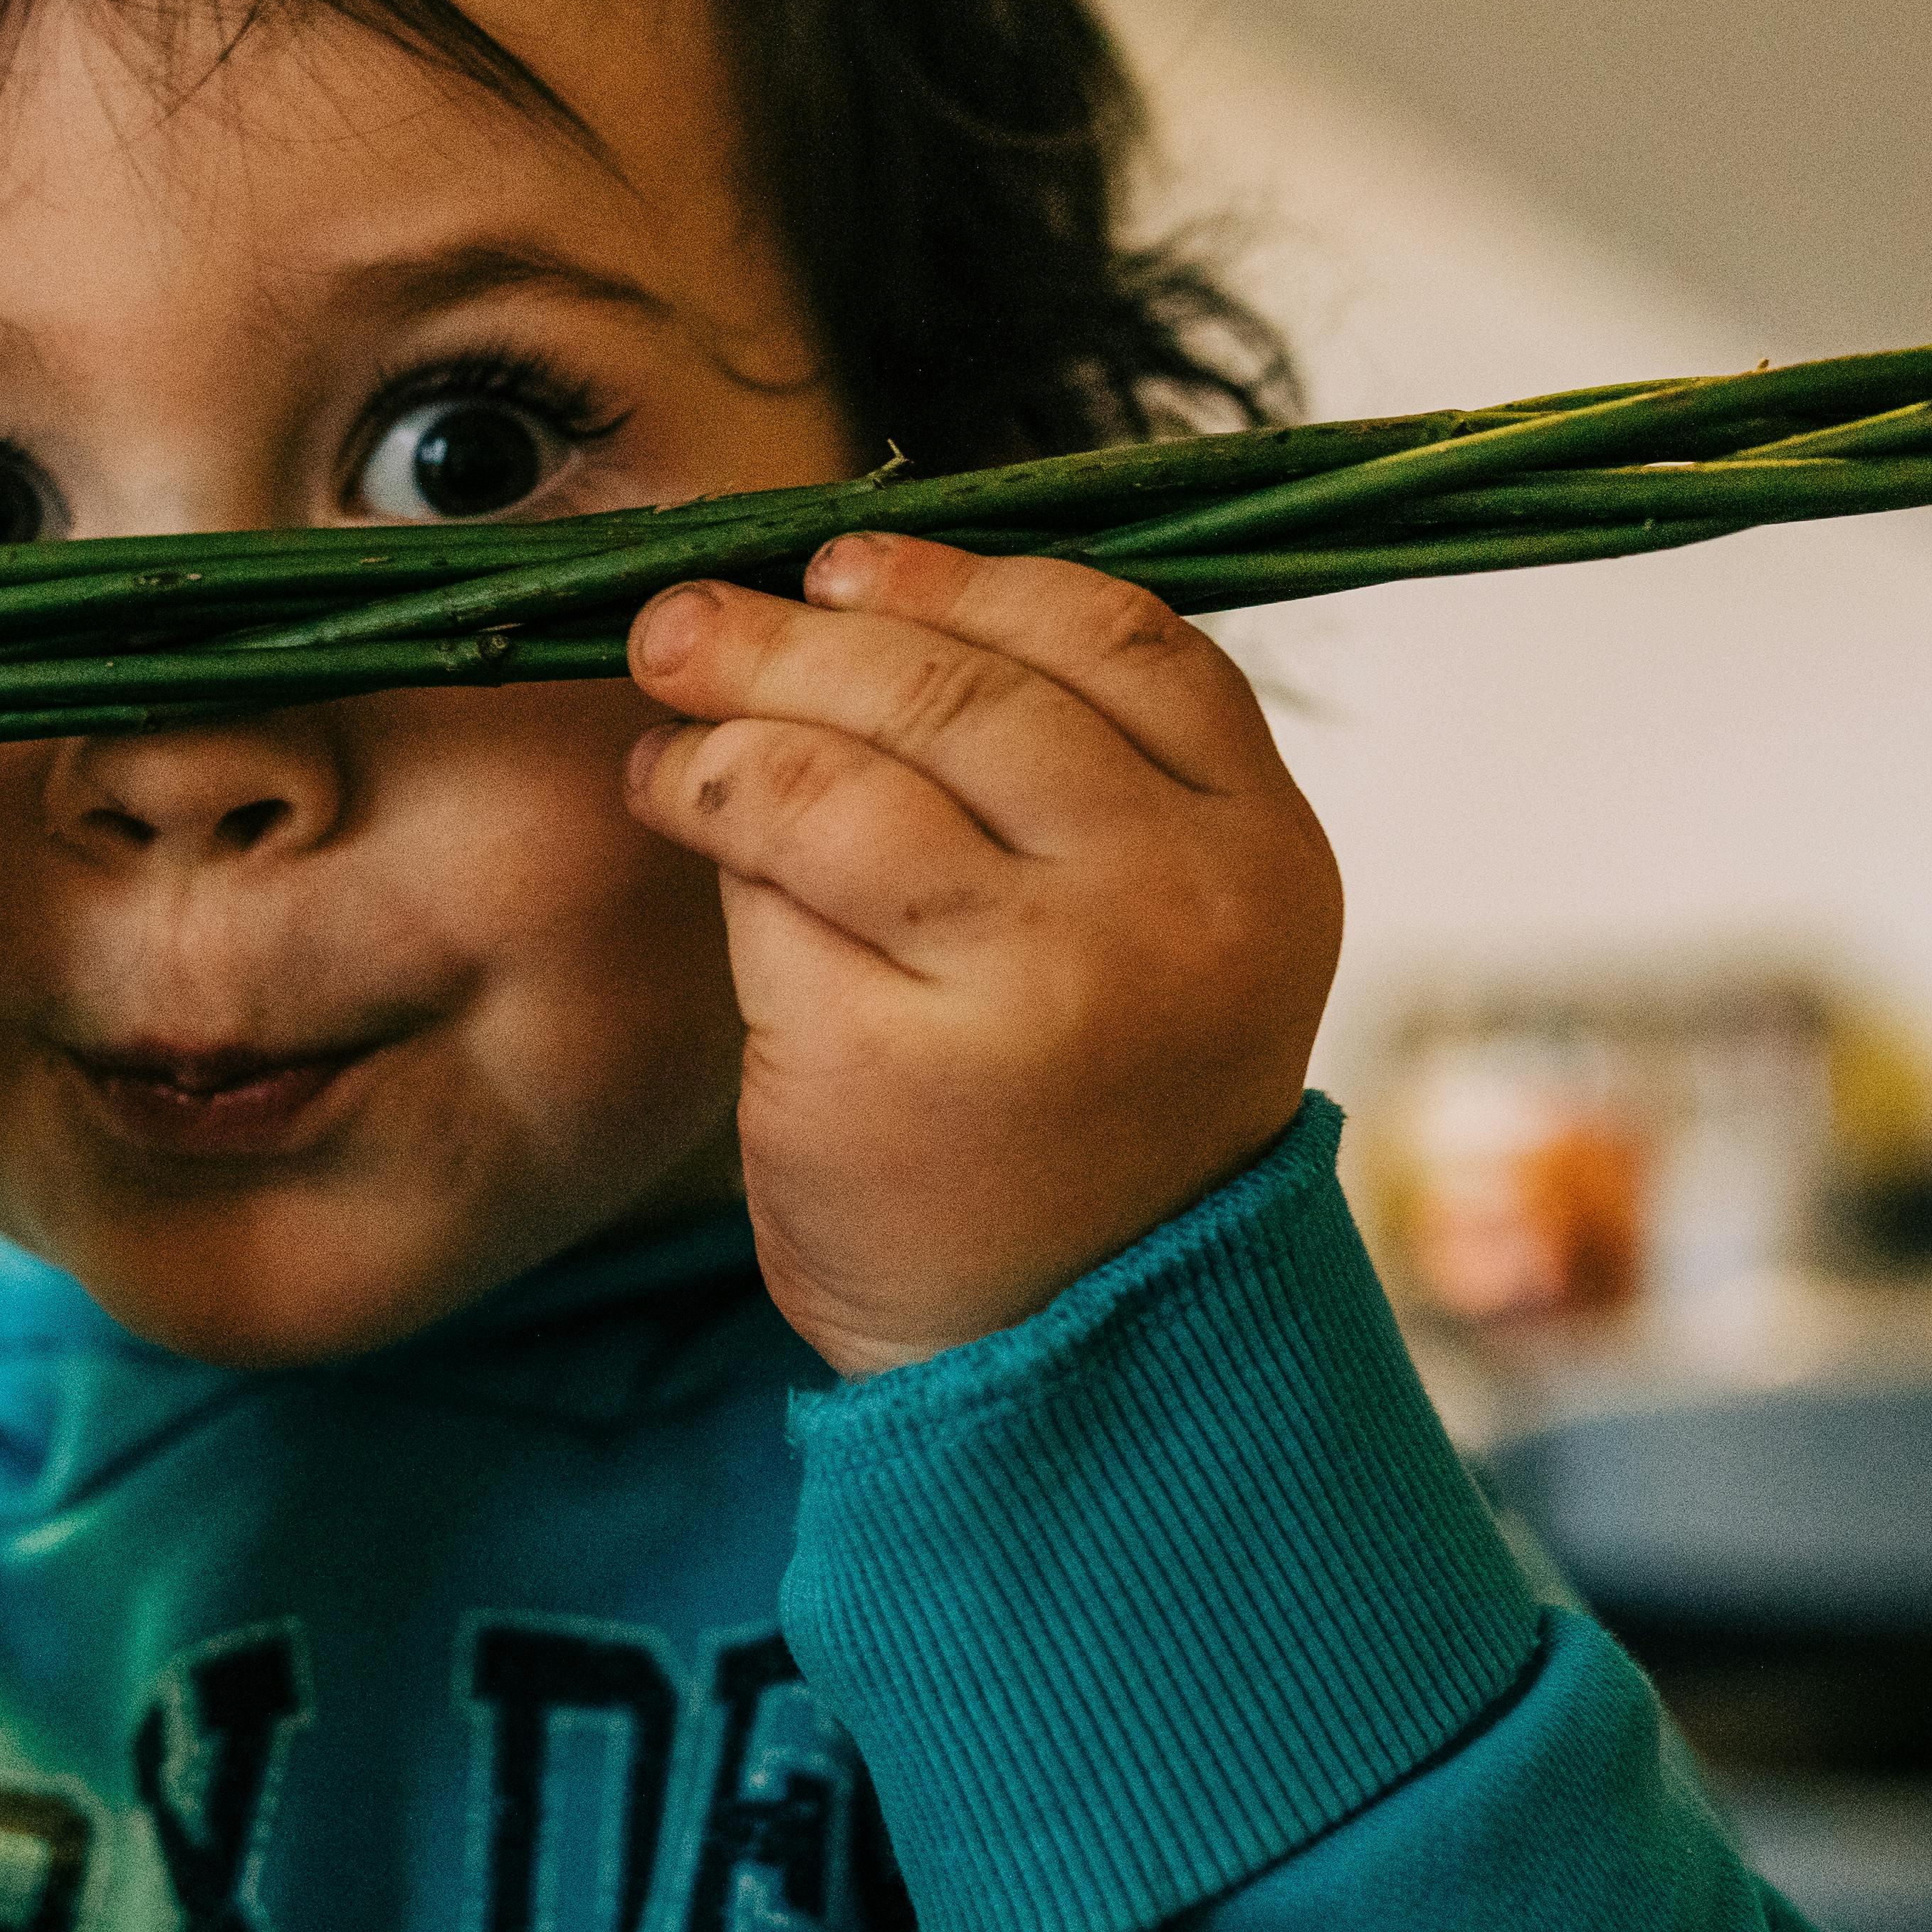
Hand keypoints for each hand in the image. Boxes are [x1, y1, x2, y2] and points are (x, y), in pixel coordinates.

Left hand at [623, 534, 1340, 1375]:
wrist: (1065, 1365)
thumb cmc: (1082, 1123)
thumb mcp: (1155, 934)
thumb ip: (1072, 781)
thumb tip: (857, 591)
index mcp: (1263, 854)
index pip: (1120, 639)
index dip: (965, 580)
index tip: (846, 566)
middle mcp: (1175, 904)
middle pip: (962, 688)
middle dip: (797, 633)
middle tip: (682, 619)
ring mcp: (1043, 980)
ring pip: (844, 773)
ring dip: (725, 724)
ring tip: (667, 728)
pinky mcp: (897, 1055)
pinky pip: (772, 891)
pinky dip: (704, 832)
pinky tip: (668, 816)